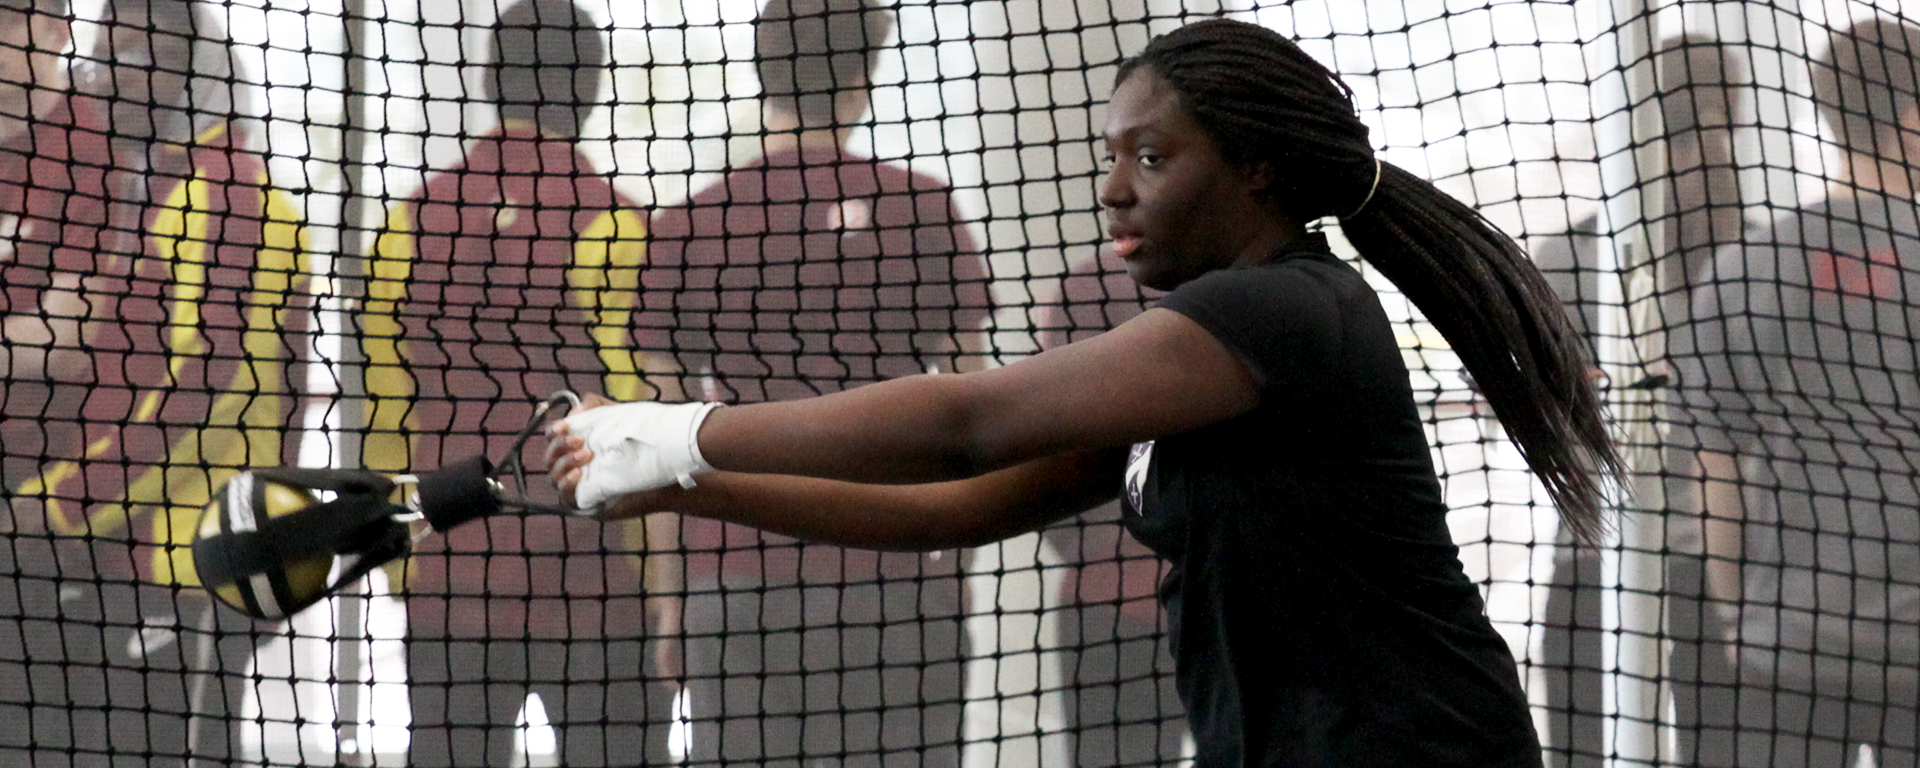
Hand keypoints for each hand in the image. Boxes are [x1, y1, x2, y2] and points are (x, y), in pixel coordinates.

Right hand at [546, 397, 724, 511]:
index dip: (553, 432)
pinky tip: (578, 475)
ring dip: (564, 464)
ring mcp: (579, 486)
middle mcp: (574, 466)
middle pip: (549, 457)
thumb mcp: (618, 418)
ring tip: (586, 455)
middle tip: (581, 441)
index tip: (564, 426)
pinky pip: (566, 498)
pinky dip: (567, 485)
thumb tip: (575, 410)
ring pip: (554, 477)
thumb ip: (596, 406)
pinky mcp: (588, 504)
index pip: (553, 438)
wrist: (663, 468)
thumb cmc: (641, 444)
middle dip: (560, 447)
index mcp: (577, 446)